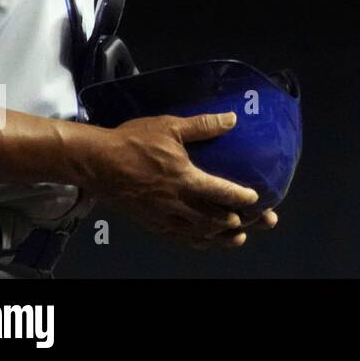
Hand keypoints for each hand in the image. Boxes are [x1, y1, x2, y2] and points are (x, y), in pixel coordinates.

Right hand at [80, 111, 266, 248]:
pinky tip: (205, 241)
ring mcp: (162, 216)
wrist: (96, 163)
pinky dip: (196, 241)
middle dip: (242, 221)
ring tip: (240, 238)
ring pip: (198, 233)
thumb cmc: (133, 142)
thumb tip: (233, 119)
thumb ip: (203, 125)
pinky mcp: (151, 223)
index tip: (257, 199)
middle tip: (263, 221)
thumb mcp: (169, 126)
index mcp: (183, 178)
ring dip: (221, 237)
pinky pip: (178, 238)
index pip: (219, 192)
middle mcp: (175, 203)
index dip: (239, 197)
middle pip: (214, 218)